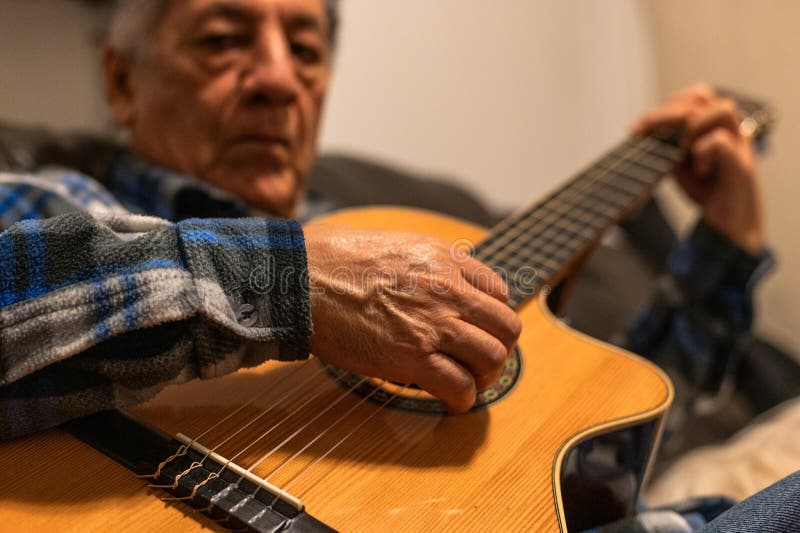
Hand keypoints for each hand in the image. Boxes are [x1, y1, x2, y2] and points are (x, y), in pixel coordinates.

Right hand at [304, 223, 521, 412]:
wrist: (299, 278)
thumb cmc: (331, 258)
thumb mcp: (394, 243)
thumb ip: (425, 263)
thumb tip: (435, 283)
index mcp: (444, 258)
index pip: (498, 291)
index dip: (492, 316)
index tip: (479, 330)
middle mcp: (447, 289)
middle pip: (506, 327)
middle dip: (500, 349)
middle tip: (481, 362)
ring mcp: (432, 324)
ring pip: (492, 358)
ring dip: (486, 377)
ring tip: (469, 383)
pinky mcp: (412, 357)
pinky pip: (459, 386)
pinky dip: (462, 399)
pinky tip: (452, 401)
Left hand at [631, 83, 764, 253]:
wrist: (727, 221)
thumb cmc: (704, 187)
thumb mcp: (676, 161)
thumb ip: (664, 143)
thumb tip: (638, 130)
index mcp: (714, 123)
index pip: (694, 95)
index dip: (665, 106)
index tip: (636, 128)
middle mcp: (730, 127)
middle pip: (702, 98)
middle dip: (665, 113)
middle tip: (642, 132)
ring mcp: (739, 142)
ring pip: (721, 109)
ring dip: (690, 125)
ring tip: (678, 149)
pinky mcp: (743, 162)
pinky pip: (720, 141)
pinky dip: (702, 152)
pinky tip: (699, 170)